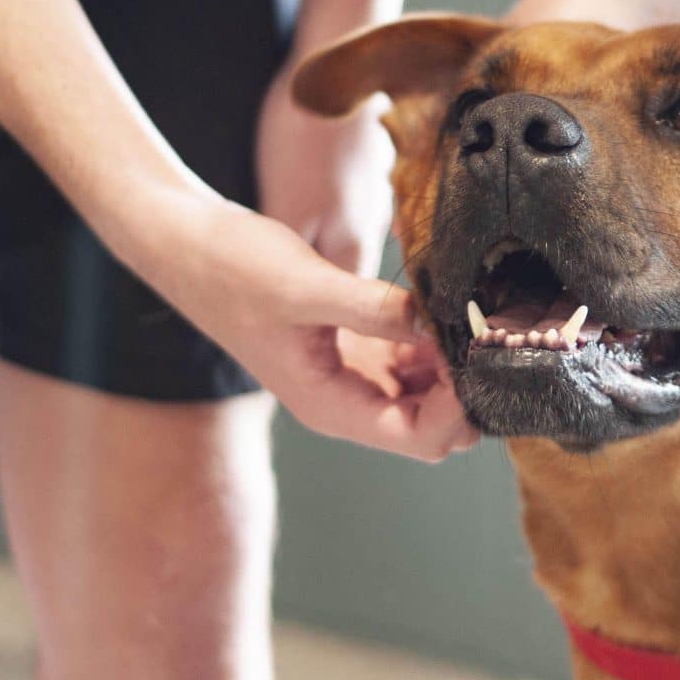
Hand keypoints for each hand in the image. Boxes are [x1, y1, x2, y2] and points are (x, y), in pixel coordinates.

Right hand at [239, 54, 477, 459]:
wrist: (185, 241)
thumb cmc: (231, 268)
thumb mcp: (306, 287)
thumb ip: (374, 309)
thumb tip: (440, 322)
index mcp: (331, 407)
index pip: (422, 438)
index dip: (460, 406)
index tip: (479, 352)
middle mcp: (347, 402)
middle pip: (435, 425)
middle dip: (469, 391)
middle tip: (493, 334)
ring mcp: (353, 375)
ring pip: (431, 393)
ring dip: (457, 364)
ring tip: (480, 315)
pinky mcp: (356, 343)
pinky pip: (415, 357)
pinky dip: (438, 339)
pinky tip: (451, 302)